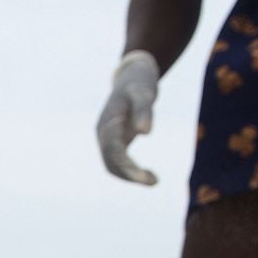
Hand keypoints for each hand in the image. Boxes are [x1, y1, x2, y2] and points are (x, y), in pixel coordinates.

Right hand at [96, 50, 159, 185]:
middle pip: (111, 163)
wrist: (132, 75)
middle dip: (130, 175)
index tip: (146, 178)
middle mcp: (103, 135)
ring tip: (154, 180)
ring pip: (113, 166)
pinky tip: (149, 174)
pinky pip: (119, 162)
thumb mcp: (143, 92)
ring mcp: (108, 139)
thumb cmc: (138, 82)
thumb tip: (145, 133)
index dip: (127, 167)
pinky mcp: (116, 141)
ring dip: (130, 176)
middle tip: (154, 181)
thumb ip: (143, 111)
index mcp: (107, 124)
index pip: (113, 152)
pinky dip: (132, 171)